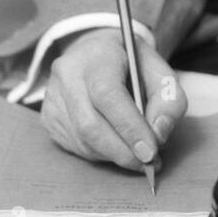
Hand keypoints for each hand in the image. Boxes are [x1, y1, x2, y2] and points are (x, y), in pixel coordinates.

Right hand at [41, 28, 186, 170]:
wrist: (99, 53)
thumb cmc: (135, 66)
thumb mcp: (161, 72)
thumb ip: (169, 101)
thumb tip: (159, 136)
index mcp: (96, 56)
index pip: (108, 95)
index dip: (129, 127)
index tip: (151, 152)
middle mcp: (67, 75)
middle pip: (90, 124)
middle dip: (123, 151)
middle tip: (150, 164)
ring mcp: (52, 97)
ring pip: (83, 141)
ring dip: (114, 155)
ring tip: (137, 154)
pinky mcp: (48, 118)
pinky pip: (75, 146)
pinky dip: (101, 153)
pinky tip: (116, 145)